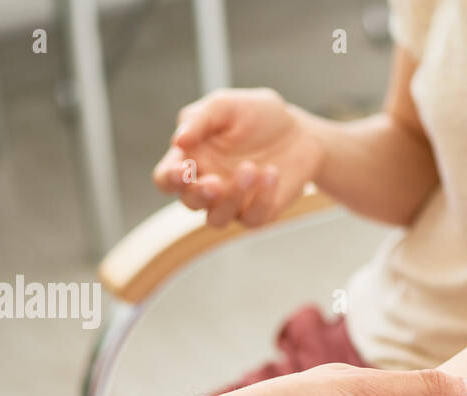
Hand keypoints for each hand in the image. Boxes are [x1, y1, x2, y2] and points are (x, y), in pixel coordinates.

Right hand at [152, 88, 324, 227]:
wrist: (300, 132)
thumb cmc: (257, 116)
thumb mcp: (226, 106)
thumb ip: (199, 119)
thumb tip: (178, 140)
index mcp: (191, 159)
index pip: (166, 179)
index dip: (170, 179)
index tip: (183, 169)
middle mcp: (207, 185)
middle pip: (189, 203)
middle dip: (199, 194)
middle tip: (215, 181)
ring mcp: (232, 203)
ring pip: (217, 218)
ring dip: (231, 199)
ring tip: (251, 168)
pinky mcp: (258, 213)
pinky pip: (252, 218)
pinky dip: (261, 199)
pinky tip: (272, 173)